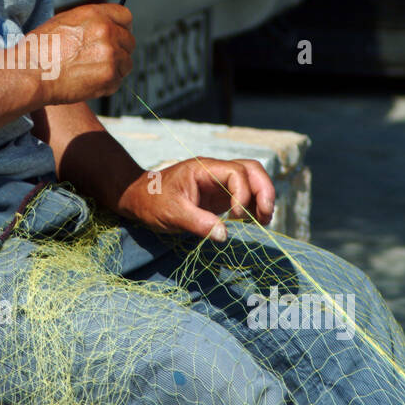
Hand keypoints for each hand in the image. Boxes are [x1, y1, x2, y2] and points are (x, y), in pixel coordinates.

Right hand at [25, 3, 134, 105]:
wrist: (29, 73)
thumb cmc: (39, 49)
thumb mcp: (63, 22)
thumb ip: (88, 23)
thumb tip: (105, 27)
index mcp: (95, 15)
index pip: (125, 16)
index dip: (122, 27)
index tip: (118, 36)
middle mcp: (107, 31)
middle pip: (129, 40)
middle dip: (119, 50)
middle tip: (101, 60)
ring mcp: (110, 55)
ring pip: (126, 63)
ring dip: (114, 69)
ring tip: (91, 73)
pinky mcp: (110, 77)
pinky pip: (118, 81)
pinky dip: (107, 85)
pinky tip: (88, 83)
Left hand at [121, 156, 275, 241]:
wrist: (139, 199)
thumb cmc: (151, 202)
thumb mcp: (170, 213)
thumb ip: (197, 223)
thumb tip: (224, 235)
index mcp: (203, 169)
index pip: (236, 173)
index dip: (242, 194)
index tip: (235, 217)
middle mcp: (215, 172)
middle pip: (252, 170)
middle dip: (264, 190)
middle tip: (265, 215)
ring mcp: (219, 183)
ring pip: (252, 180)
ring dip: (262, 198)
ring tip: (263, 221)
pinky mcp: (220, 196)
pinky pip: (245, 195)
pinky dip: (254, 206)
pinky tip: (253, 222)